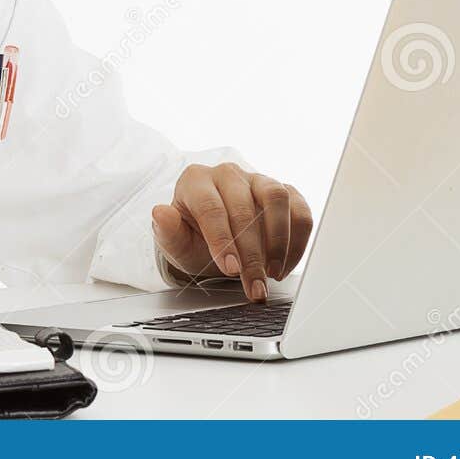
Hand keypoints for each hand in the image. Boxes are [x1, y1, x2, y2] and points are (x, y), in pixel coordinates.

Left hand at [151, 163, 312, 300]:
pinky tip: (284, 265)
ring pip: (276, 198)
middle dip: (251, 252)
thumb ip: (167, 230)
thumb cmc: (192, 239)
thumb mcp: (175, 242)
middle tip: (254, 284)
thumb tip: (160, 212)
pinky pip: (299, 209)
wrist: (213, 241)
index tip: (231, 269)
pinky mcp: (284, 192)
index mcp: (196, 180)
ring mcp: (257, 180)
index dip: (222, 239)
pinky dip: (297, 239)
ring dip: (278, 241)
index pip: (211, 206)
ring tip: (272, 273)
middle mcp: (227, 174)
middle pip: (245, 207)